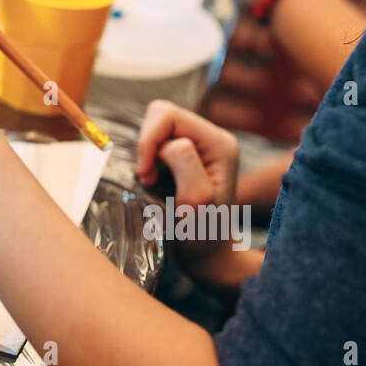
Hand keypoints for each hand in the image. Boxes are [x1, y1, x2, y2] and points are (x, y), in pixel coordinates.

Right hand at [135, 99, 240, 263]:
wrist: (207, 252)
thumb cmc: (204, 232)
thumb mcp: (199, 202)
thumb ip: (185, 164)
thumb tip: (168, 145)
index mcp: (219, 142)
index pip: (169, 115)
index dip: (149, 141)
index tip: (146, 175)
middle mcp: (211, 136)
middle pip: (161, 114)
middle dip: (146, 144)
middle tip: (148, 177)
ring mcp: (198, 143)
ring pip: (155, 125)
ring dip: (146, 152)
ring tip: (152, 180)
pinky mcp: (184, 151)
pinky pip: (155, 140)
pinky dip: (147, 157)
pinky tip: (155, 178)